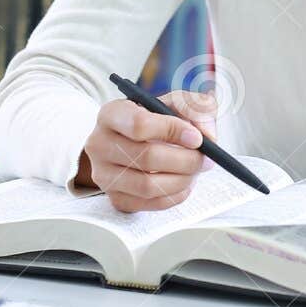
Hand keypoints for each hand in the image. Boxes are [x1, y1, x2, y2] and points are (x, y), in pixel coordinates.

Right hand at [77, 89, 216, 210]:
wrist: (133, 142)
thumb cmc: (156, 119)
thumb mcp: (175, 102)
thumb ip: (195, 107)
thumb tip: (206, 134)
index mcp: (112, 114)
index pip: (139, 125)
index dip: (173, 131)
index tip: (197, 137)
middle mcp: (100, 144)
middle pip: (146, 158)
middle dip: (185, 160)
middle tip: (206, 158)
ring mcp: (104, 175)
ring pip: (148, 186)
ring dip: (183, 180)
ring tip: (196, 170)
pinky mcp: (116, 198)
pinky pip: (151, 204)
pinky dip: (176, 195)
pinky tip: (184, 182)